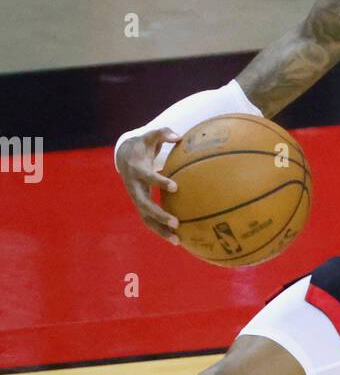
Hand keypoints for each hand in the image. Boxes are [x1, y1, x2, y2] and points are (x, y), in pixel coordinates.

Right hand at [116, 127, 181, 243]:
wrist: (124, 157)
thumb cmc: (142, 146)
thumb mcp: (150, 136)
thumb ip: (163, 133)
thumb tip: (178, 136)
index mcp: (137, 171)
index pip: (148, 177)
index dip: (159, 181)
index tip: (175, 187)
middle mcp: (134, 188)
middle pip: (144, 205)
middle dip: (159, 214)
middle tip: (175, 222)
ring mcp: (136, 199)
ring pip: (146, 219)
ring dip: (161, 231)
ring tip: (178, 241)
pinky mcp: (141, 207)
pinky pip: (151, 222)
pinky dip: (162, 231)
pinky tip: (179, 240)